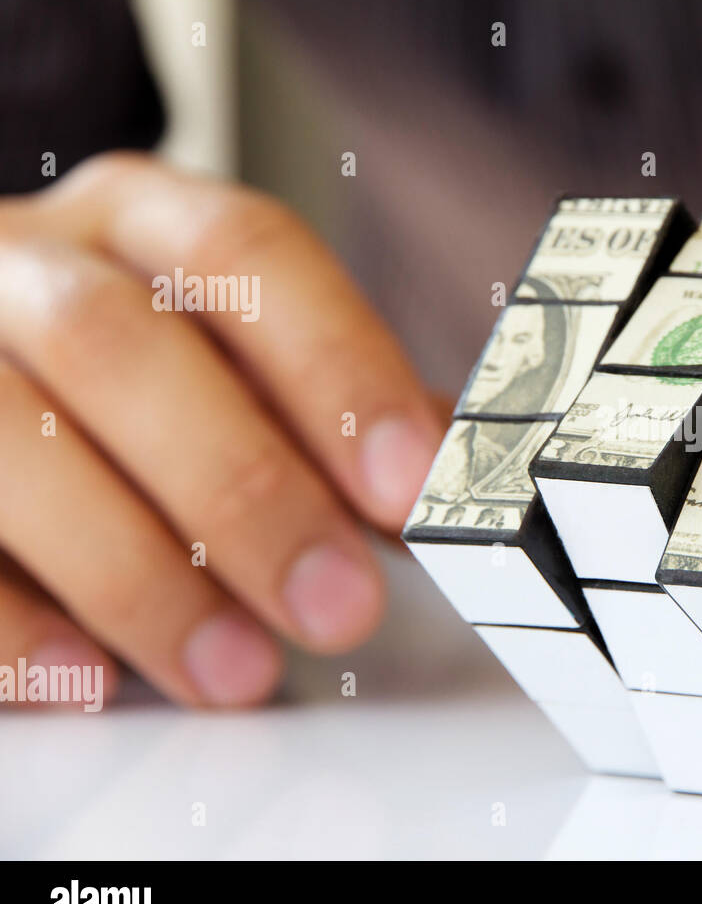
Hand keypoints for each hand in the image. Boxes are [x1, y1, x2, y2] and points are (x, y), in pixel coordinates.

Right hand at [0, 153, 446, 706]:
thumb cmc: (132, 364)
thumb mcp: (228, 352)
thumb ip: (329, 409)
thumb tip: (455, 481)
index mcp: (138, 221)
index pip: (247, 258)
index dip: (336, 370)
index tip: (408, 488)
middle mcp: (24, 265)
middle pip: (121, 347)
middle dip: (243, 489)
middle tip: (338, 607)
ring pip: (12, 443)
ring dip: (138, 574)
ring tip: (237, 672)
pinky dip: (10, 624)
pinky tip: (90, 682)